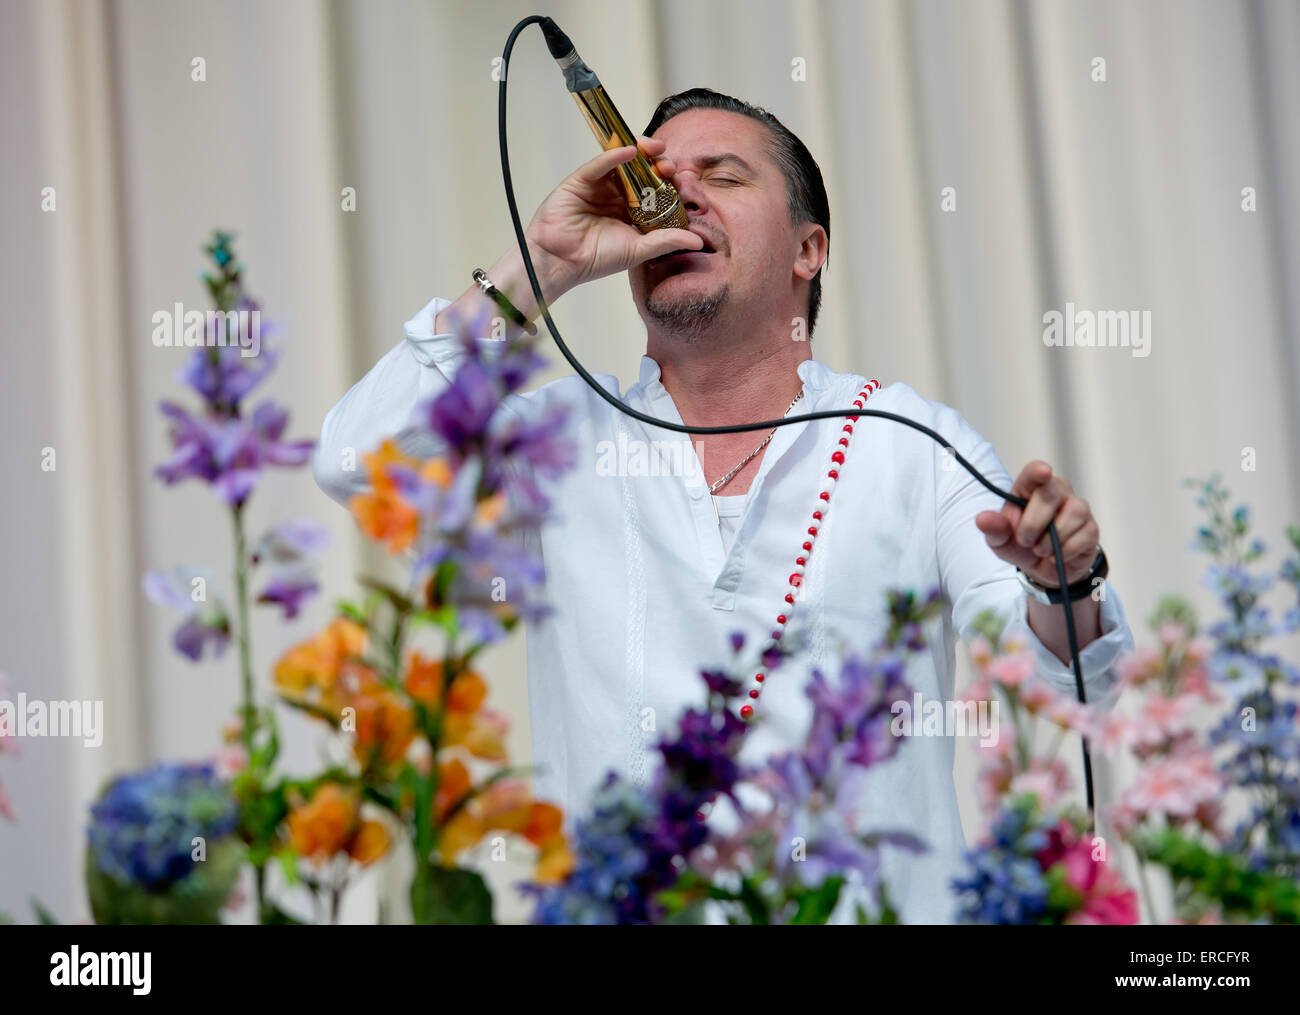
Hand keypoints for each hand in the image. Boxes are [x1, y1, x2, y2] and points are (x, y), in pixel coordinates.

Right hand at [524, 135, 703, 297]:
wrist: (562, 263)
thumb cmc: (596, 259)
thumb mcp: (639, 250)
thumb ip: (667, 241)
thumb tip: (699, 240)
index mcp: (631, 211)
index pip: (654, 189)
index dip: (669, 182)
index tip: (684, 178)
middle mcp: (616, 195)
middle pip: (641, 171)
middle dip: (657, 164)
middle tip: (670, 166)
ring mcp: (598, 186)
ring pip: (622, 162)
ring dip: (640, 153)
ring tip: (656, 149)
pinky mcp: (580, 181)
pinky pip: (599, 164)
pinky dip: (614, 156)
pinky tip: (630, 151)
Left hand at [974, 461, 1099, 587]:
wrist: (1042, 569)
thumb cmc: (1020, 545)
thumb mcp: (1000, 541)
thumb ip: (994, 529)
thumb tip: (982, 519)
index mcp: (1030, 489)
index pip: (1034, 472)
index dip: (1038, 471)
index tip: (1042, 472)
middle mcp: (1057, 492)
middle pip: (1051, 493)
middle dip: (1034, 522)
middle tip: (1024, 540)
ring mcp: (1077, 508)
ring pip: (1073, 512)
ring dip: (1052, 539)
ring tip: (1040, 550)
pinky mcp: (1091, 529)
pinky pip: (1084, 536)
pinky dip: (1066, 551)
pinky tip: (1056, 556)